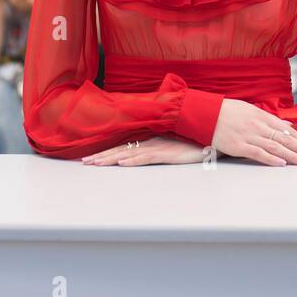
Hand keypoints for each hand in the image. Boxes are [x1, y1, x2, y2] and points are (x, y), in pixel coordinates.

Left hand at [81, 136, 210, 165]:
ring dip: (111, 159)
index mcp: (151, 141)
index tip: (91, 158)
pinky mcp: (168, 153)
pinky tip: (122, 163)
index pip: (124, 147)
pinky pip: (147, 157)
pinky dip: (133, 160)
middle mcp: (151, 142)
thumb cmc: (194, 141)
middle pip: (121, 149)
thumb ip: (160, 147)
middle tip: (85, 163)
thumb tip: (146, 153)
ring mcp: (159, 147)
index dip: (107, 153)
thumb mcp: (174, 144)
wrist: (212, 133)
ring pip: (130, 153)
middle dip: (102, 156)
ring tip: (95, 163)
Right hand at [211, 98, 296, 165]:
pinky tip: (282, 164)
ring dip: (293, 156)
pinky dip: (271, 159)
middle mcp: (259, 126)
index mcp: (263, 116)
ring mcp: (249, 136)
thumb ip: (270, 119)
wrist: (206, 113)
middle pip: (286, 139)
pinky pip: (258, 153)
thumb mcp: (251, 110)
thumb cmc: (227, 111)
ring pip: (276, 147)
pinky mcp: (238, 146)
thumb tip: (288, 125)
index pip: (288, 130)